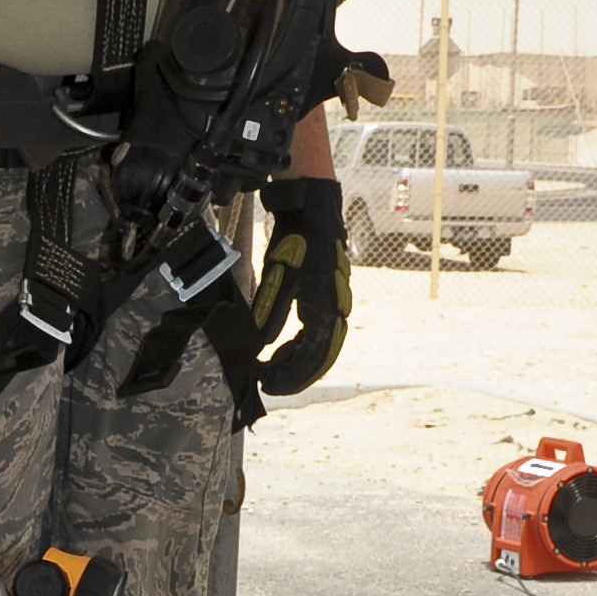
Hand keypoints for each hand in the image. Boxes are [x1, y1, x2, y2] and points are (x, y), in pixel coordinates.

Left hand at [254, 172, 348, 395]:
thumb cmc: (297, 241)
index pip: (312, 356)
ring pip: (319, 347)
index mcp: (326, 307)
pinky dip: (299, 345)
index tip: (268, 385)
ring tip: (271, 367)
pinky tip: (282, 348)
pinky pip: (318, 332)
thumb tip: (261, 346)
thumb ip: (270, 312)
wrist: (312, 210)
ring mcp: (334, 304)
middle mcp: (336, 310)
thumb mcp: (278, 275)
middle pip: (319, 357)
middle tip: (267, 383)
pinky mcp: (327, 298)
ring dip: (296, 361)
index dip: (291, 376)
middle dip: (293, 374)